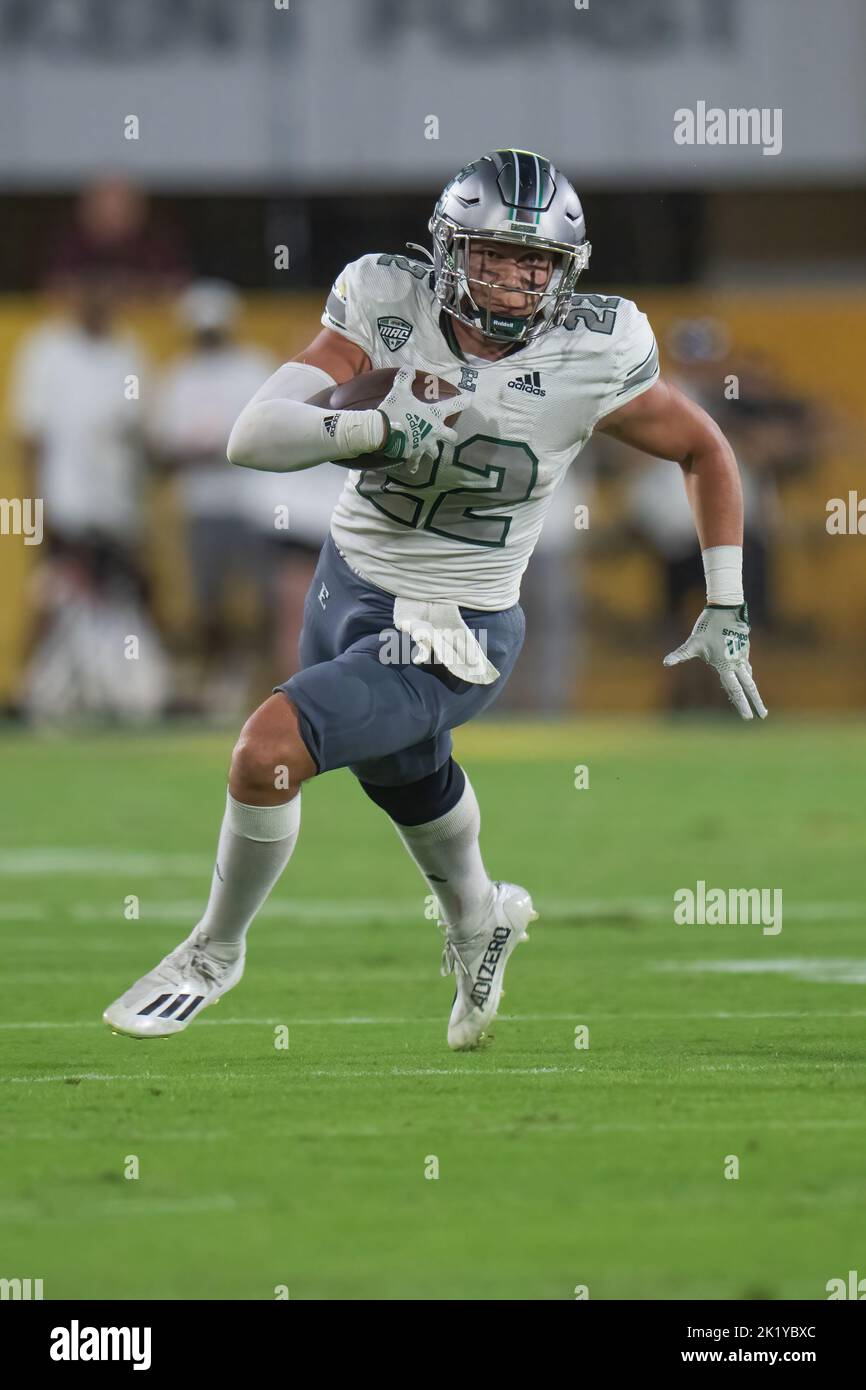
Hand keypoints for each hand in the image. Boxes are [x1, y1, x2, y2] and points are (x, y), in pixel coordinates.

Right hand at [376, 366, 470, 467]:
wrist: (383, 432)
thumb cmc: (395, 410)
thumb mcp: (399, 391)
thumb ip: (405, 378)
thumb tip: (408, 367)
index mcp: (434, 415)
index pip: (455, 405)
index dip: (465, 401)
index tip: (471, 398)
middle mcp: (434, 432)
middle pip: (452, 437)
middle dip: (450, 436)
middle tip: (444, 433)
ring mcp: (425, 445)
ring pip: (435, 453)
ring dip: (432, 451)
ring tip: (426, 449)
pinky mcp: (414, 455)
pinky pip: (416, 464)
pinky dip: (414, 465)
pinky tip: (412, 467)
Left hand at [663, 603, 767, 720]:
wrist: (726, 608)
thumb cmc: (707, 626)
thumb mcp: (692, 642)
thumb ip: (680, 654)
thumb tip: (665, 662)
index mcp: (725, 665)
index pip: (735, 690)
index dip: (741, 704)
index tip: (748, 717)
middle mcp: (737, 662)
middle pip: (749, 686)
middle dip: (756, 702)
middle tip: (763, 716)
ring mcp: (742, 655)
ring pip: (748, 676)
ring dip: (753, 690)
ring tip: (757, 702)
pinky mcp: (743, 648)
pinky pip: (746, 666)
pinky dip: (747, 675)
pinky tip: (747, 677)